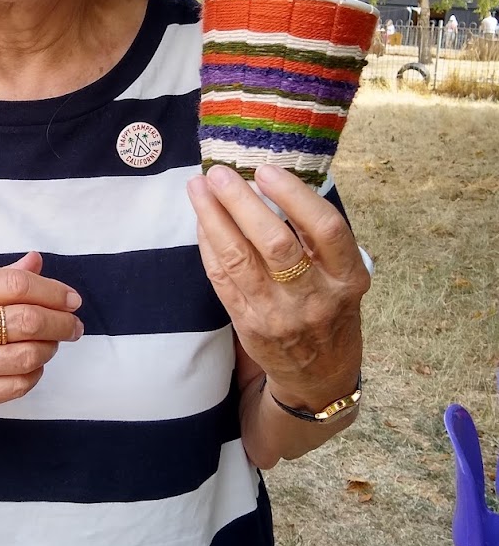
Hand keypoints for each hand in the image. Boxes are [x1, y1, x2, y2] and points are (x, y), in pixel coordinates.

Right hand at [0, 251, 82, 421]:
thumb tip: (35, 261)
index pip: (17, 285)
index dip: (53, 291)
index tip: (70, 298)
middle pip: (28, 320)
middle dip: (62, 322)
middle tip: (74, 324)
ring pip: (27, 355)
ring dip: (50, 348)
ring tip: (52, 343)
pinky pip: (15, 386)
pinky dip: (34, 374)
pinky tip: (33, 366)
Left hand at [186, 164, 369, 408]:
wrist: (318, 375)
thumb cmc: (331, 310)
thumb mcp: (343, 277)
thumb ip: (318, 238)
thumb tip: (271, 180)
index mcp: (347, 278)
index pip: (326, 229)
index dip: (296, 196)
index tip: (267, 170)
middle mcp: (314, 297)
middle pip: (275, 243)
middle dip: (242, 202)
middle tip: (221, 173)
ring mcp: (277, 314)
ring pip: (238, 259)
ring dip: (213, 218)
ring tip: (198, 187)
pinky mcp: (247, 324)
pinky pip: (220, 278)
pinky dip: (208, 245)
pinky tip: (201, 220)